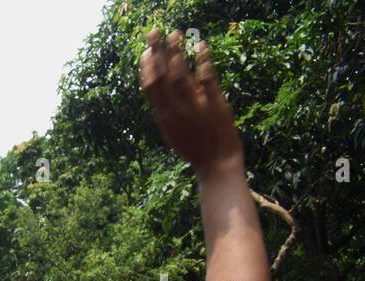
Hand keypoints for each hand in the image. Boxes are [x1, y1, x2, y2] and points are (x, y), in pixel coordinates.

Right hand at [140, 30, 242, 174]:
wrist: (216, 164)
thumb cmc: (194, 149)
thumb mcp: (173, 133)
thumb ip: (167, 112)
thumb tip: (160, 94)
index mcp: (164, 117)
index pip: (151, 86)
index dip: (147, 66)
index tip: (147, 49)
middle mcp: (177, 110)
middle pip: (163, 76)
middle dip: (157, 52)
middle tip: (155, 31)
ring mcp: (195, 107)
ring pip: (181, 74)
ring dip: (177, 52)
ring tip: (176, 33)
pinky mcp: (215, 104)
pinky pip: (207, 79)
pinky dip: (203, 61)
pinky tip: (202, 46)